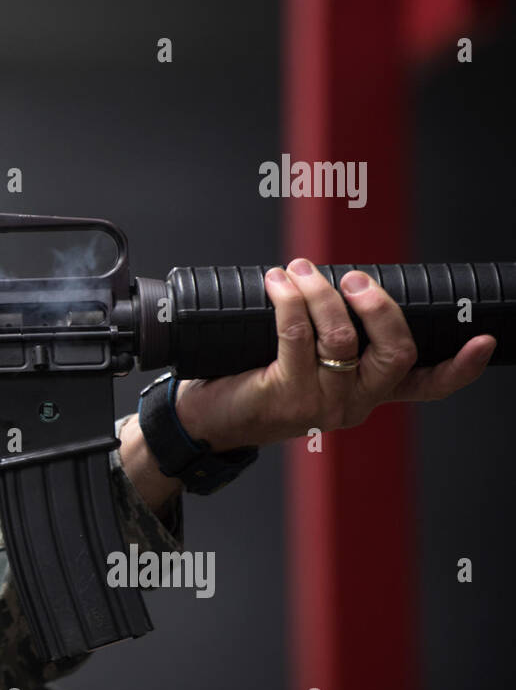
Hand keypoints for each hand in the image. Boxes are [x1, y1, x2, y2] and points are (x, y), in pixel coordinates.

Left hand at [175, 258, 496, 449]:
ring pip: (341, 338)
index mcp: (368, 393)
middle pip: (394, 353)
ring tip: (300, 269)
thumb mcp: (307, 363)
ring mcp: (322, 403)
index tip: (482, 341)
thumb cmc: (256, 381)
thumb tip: (336, 279)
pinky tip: (277, 283)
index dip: (459, 367)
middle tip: (355, 278)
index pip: (427, 387)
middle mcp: (353, 403)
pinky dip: (289, 301)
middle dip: (379, 306)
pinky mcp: (286, 394)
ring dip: (320, 293)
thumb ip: (332, 335)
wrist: (207, 421)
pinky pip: (297, 337)